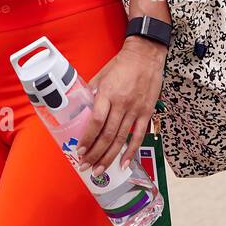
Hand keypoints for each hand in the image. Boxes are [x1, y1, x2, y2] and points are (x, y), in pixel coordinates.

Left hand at [75, 38, 165, 177]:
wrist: (146, 55)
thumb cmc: (122, 64)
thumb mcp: (101, 74)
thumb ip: (91, 92)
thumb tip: (80, 106)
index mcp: (107, 94)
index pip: (96, 122)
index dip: (87, 138)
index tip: (80, 150)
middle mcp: (121, 104)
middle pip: (107, 135)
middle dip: (95, 154)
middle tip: (86, 166)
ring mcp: (135, 110)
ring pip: (121, 139)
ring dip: (109, 157)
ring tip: (100, 170)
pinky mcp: (146, 112)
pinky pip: (138, 136)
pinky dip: (131, 152)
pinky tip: (123, 163)